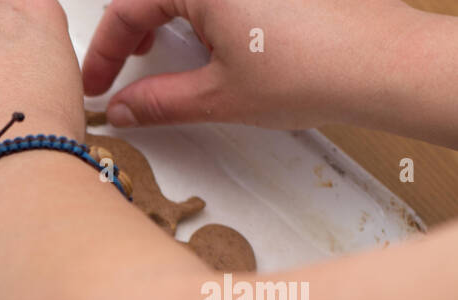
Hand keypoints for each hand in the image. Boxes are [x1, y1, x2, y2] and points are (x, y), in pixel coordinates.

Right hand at [82, 0, 416, 129]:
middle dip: (131, 29)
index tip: (97, 84)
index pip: (128, 9)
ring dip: (165, 15)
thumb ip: (157, 102)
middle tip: (120, 68)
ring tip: (161, 51)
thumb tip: (126, 109)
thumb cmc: (313, 68)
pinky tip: (208, 38)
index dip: (104, 54)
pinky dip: (201, 10)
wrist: (383, 63)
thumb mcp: (216, 96)